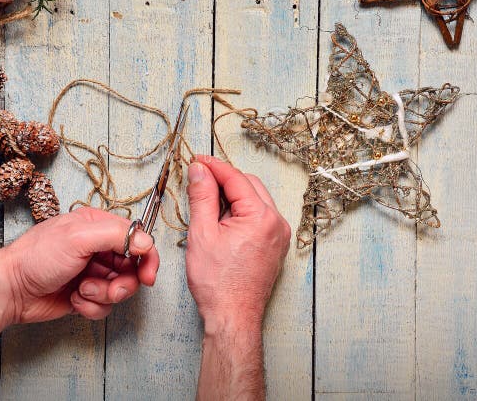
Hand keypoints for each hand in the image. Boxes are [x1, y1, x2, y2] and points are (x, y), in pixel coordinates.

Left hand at [0, 207, 159, 324]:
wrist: (10, 290)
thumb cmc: (35, 258)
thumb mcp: (78, 237)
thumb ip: (116, 235)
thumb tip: (146, 242)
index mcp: (98, 226)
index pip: (137, 239)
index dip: (147, 258)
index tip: (148, 276)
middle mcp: (97, 248)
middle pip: (132, 268)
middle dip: (122, 283)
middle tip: (110, 289)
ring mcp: (92, 272)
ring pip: (120, 289)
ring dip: (103, 295)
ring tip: (82, 291)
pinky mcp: (85, 294)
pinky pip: (104, 306)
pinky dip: (91, 307)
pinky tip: (74, 300)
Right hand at [185, 155, 290, 331]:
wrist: (232, 316)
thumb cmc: (217, 282)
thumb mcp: (202, 233)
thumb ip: (202, 196)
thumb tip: (200, 171)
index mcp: (261, 216)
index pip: (235, 179)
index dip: (213, 166)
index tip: (196, 160)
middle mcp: (277, 223)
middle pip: (249, 185)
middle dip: (224, 179)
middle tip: (199, 178)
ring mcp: (279, 235)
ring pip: (255, 200)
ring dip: (233, 195)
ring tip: (208, 201)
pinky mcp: (276, 246)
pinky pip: (260, 217)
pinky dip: (242, 211)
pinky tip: (223, 219)